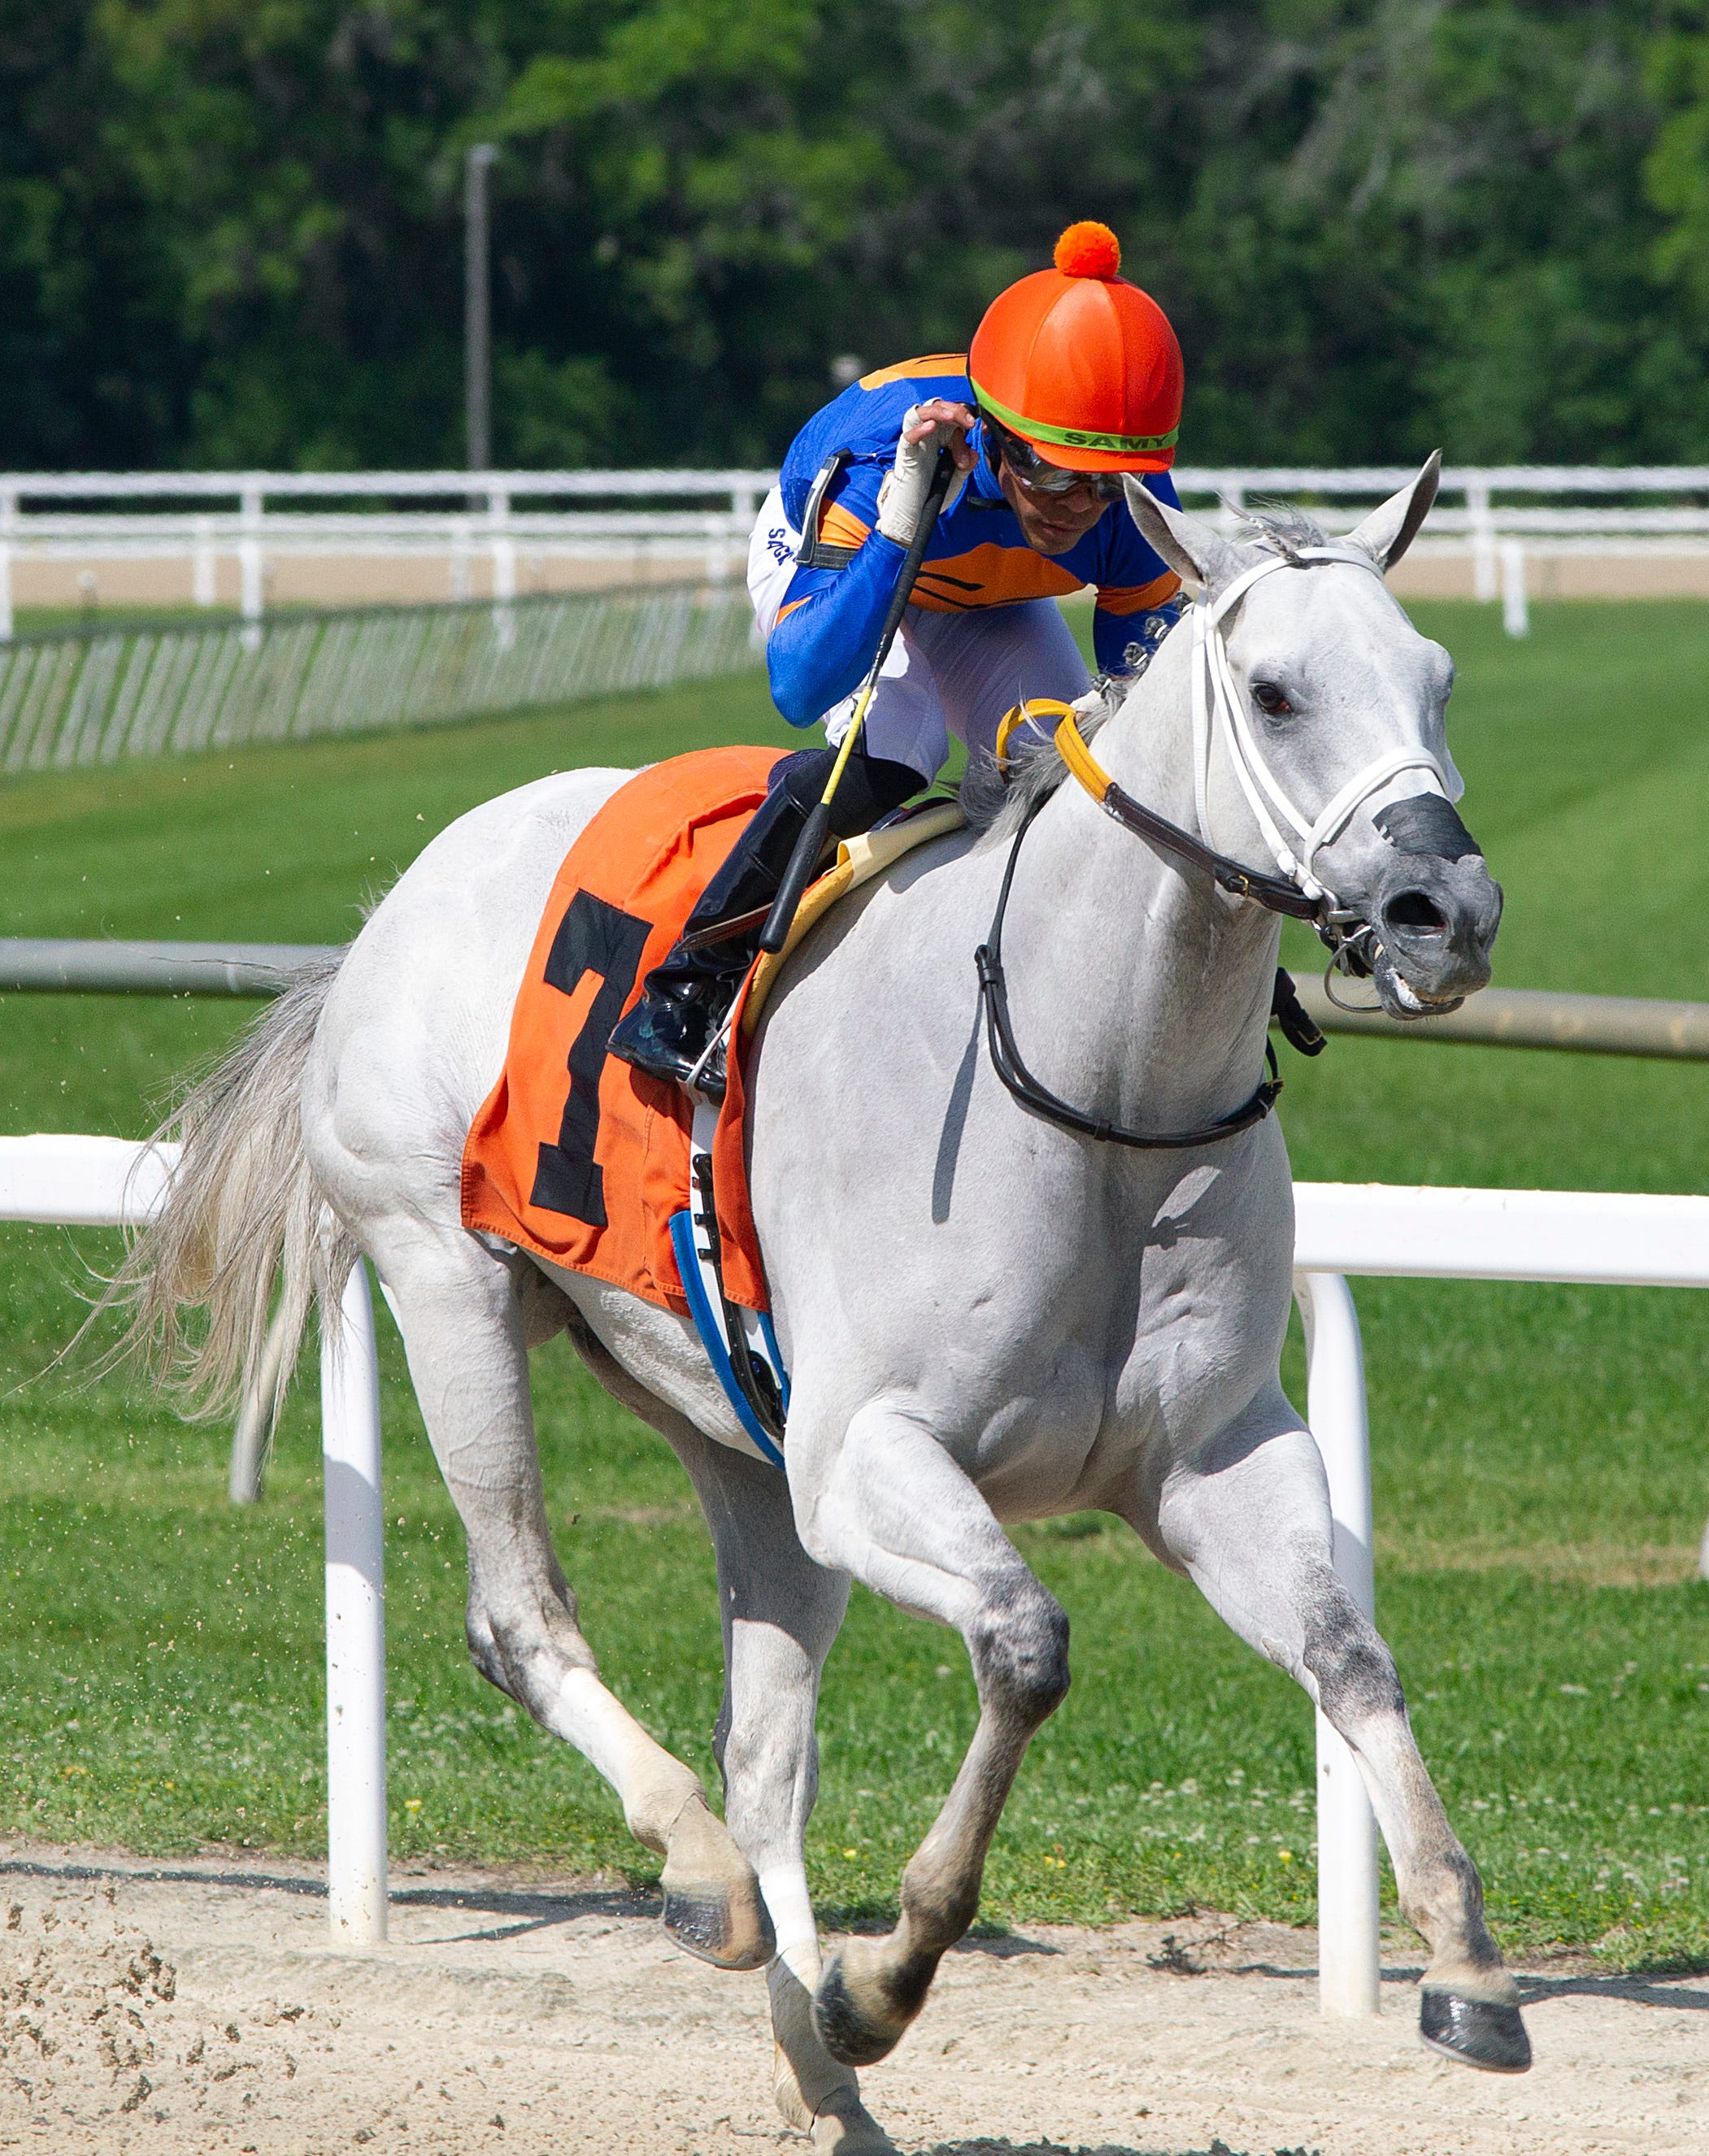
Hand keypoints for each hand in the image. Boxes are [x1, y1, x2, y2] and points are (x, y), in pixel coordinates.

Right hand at [876, 399, 976, 544]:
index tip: (974, 427)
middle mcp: (925, 438)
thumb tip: (974, 452)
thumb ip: (966, 465)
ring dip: (936, 412)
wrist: (915, 518)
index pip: (950, 419)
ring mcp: (914, 445)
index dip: (963, 421)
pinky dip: (918, 429)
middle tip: (968, 422)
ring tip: (951, 417)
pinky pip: (908, 437)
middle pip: (935, 408)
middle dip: (954, 410)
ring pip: (918, 414)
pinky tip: (930, 426)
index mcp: (938, 440)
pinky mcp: (905, 456)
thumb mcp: (955, 479)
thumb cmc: (932, 498)